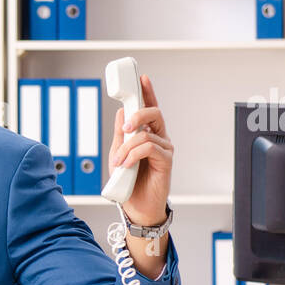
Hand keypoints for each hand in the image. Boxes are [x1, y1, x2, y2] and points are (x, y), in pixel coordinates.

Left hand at [107, 74, 173, 224]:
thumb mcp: (118, 153)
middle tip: (125, 128)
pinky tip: (126, 165)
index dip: (147, 92)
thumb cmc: (129, 181)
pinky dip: (133, 155)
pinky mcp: (166, 160)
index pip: (149, 108)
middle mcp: (159, 138)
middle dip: (137, 114)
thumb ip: (121, 134)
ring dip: (127, 147)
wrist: (136, 207)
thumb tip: (121, 112)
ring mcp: (164, 148)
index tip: (141, 78)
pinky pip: (149, 148)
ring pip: (147, 133)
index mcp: (148, 134)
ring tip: (119, 162)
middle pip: (154, 113)